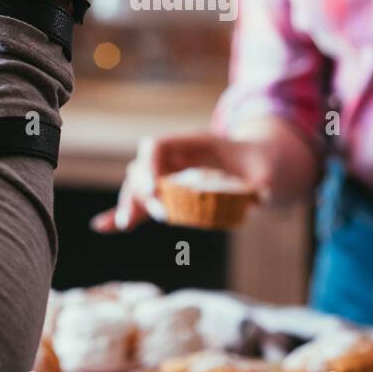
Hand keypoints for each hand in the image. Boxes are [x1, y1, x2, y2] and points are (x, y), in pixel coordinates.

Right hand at [92, 132, 275, 232]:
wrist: (266, 166)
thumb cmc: (265, 164)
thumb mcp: (270, 171)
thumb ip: (263, 181)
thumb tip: (261, 192)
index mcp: (194, 143)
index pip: (158, 145)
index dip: (149, 164)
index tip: (153, 189)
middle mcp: (177, 158)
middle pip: (142, 168)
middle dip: (139, 191)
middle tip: (150, 215)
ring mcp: (172, 176)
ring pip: (139, 187)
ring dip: (129, 204)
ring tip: (123, 226)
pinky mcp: (172, 196)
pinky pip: (144, 205)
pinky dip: (127, 214)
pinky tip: (103, 227)